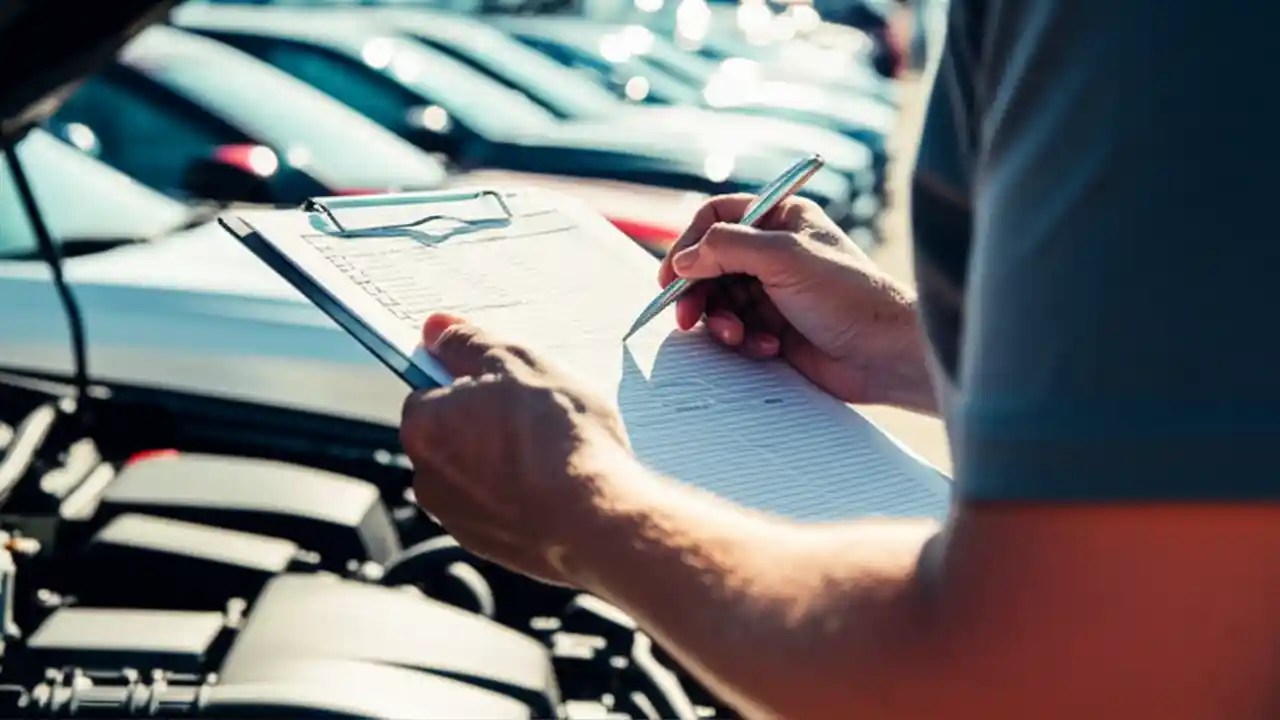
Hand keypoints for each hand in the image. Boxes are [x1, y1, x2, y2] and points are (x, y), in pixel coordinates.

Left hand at [399, 313, 632, 586]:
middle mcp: (429, 478)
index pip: (431, 391)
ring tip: (557, 450)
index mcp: (423, 427)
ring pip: (481, 475)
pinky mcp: (495, 548)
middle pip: (454, 434)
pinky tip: (563, 484)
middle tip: (537, 410)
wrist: (596, 518)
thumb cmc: (556, 436)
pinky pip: (506, 509)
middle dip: (488, 423)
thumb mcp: (516, 363)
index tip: (504, 380)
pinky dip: (527, 496)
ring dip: (510, 461)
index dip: (470, 381)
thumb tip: (437, 328)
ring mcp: (461, 520)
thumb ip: (470, 344)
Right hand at [659, 194, 934, 412]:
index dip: (689, 243)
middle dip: (698, 292)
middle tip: (686, 316)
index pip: (716, 218)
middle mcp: (775, 251)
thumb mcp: (784, 257)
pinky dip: (744, 341)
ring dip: (721, 321)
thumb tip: (683, 260)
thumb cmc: (848, 295)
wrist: (885, 353)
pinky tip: (769, 348)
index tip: (671, 275)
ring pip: (720, 301)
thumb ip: (727, 248)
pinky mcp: (775, 328)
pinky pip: (737, 331)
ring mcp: (774, 291)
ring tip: (737, 336)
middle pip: (710, 264)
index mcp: (781, 219)